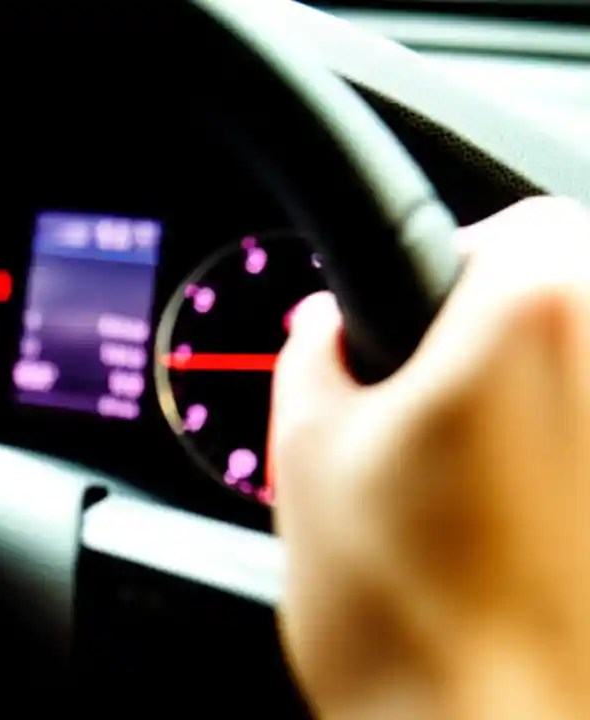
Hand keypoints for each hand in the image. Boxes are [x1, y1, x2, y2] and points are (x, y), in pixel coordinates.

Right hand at [272, 197, 589, 719]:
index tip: (415, 318)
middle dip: (499, 328)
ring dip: (538, 396)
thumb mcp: (308, 452)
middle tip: (434, 402)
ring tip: (471, 478)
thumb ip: (314, 354)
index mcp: (533, 318)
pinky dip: (562, 458)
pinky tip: (519, 521)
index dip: (444, 264)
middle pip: (568, 288)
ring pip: (584, 374)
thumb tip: (328, 331)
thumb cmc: (406, 614)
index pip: (508, 220)